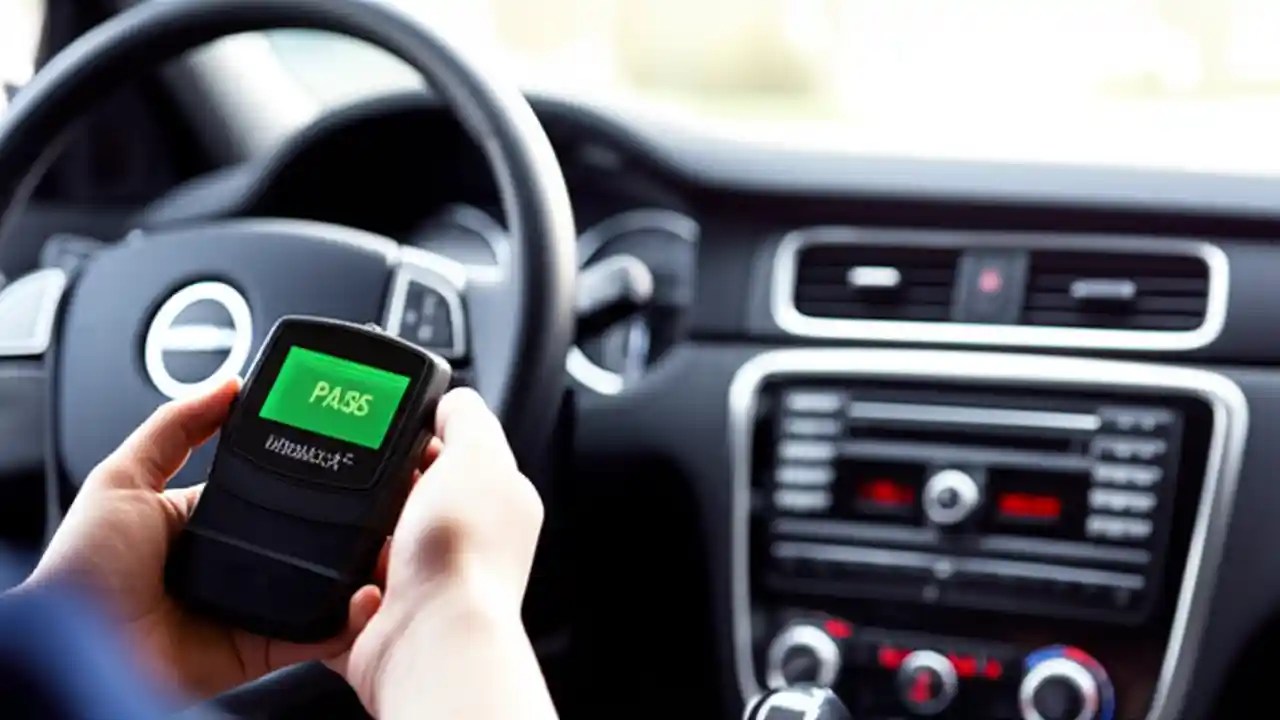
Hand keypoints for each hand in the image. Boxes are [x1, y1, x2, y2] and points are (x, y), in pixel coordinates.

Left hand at [21, 379, 381, 699]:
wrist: (78, 650)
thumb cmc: (83, 570)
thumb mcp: (121, 479)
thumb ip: (174, 427)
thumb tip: (228, 383)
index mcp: (204, 522)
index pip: (269, 488)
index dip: (307, 471)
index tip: (347, 448)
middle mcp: (232, 563)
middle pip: (303, 535)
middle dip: (343, 519)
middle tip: (383, 497)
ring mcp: (250, 607)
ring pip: (319, 584)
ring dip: (354, 567)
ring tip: (387, 542)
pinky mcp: (261, 648)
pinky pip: (315, 635)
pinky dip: (347, 621)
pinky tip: (368, 595)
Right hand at [334, 388, 556, 719]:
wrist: (429, 639)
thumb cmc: (462, 554)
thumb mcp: (477, 453)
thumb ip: (468, 416)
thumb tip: (452, 398)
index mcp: (495, 504)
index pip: (455, 454)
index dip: (421, 437)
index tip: (389, 428)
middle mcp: (466, 546)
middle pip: (408, 496)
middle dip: (379, 487)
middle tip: (358, 478)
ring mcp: (425, 585)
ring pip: (372, 543)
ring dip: (353, 536)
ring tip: (349, 528)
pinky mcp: (384, 620)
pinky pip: (344, 591)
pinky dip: (338, 583)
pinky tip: (348, 576)